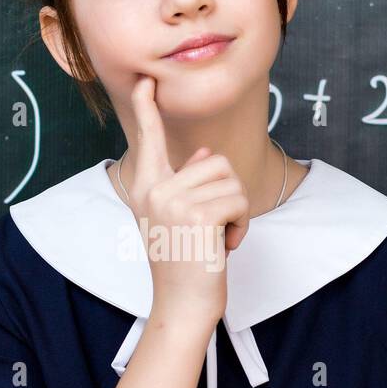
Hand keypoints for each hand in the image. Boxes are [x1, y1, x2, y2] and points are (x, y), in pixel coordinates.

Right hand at [124, 75, 250, 323]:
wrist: (181, 305)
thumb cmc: (183, 264)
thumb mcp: (180, 219)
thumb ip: (188, 183)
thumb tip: (206, 154)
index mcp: (145, 187)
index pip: (148, 138)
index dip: (146, 108)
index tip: (146, 82)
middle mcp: (153, 188)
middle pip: (216, 162)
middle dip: (228, 195)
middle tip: (213, 229)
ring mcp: (171, 199)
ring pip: (231, 180)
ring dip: (236, 212)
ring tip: (217, 238)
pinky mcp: (195, 213)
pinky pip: (238, 200)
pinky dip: (241, 226)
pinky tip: (225, 245)